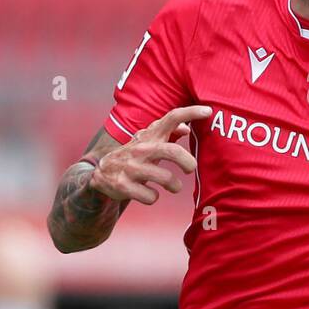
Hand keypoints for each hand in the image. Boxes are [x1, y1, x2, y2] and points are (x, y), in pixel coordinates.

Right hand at [90, 105, 209, 203]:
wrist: (100, 173)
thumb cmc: (134, 156)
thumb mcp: (148, 142)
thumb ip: (167, 134)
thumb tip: (187, 128)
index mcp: (149, 136)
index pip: (171, 118)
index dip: (190, 112)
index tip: (208, 111)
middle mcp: (140, 149)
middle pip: (172, 151)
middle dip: (187, 162)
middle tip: (191, 169)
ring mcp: (131, 167)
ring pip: (165, 178)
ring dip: (174, 185)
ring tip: (174, 187)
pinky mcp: (123, 186)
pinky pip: (151, 196)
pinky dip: (154, 197)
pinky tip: (149, 194)